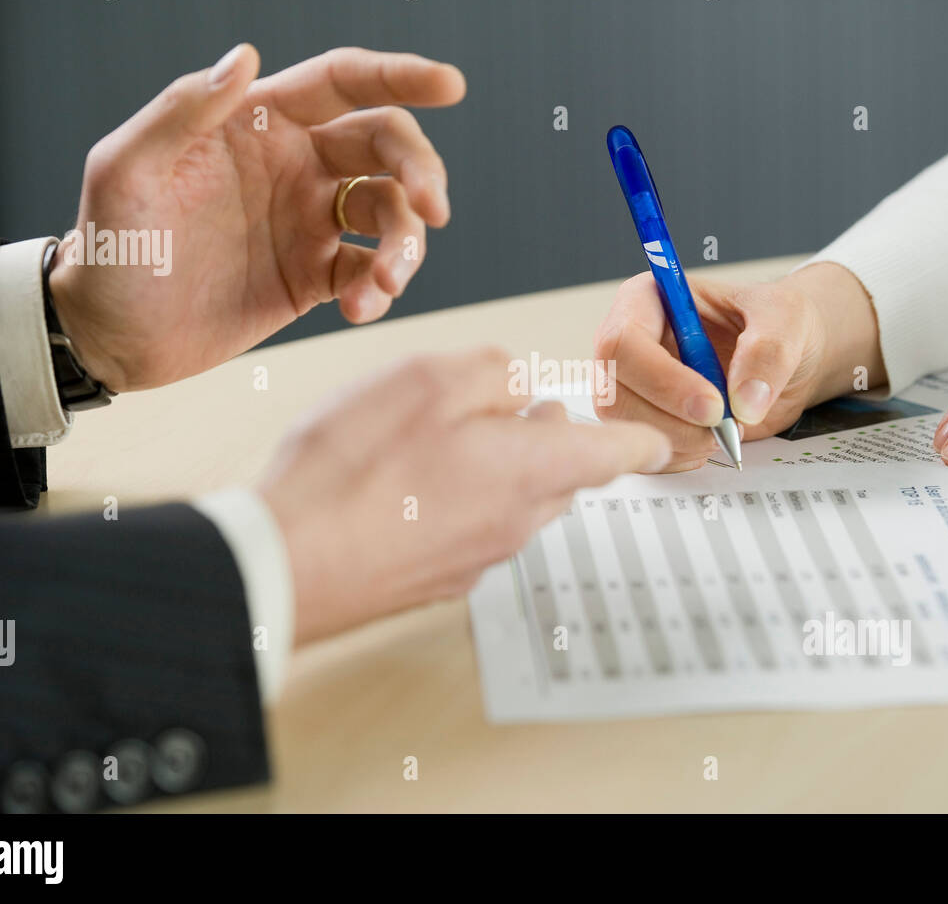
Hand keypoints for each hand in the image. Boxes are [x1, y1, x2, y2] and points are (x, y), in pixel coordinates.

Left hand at [48, 43, 465, 392]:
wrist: (108, 337)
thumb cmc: (107, 247)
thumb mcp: (125, 170)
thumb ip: (182, 110)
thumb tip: (247, 55)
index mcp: (258, 123)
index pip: (343, 82)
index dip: (400, 75)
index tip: (451, 84)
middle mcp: (296, 166)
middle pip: (388, 146)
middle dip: (422, 171)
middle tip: (434, 210)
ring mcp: (309, 223)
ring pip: (392, 213)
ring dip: (407, 245)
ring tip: (384, 284)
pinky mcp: (314, 279)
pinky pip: (371, 274)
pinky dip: (382, 291)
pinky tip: (363, 310)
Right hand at [255, 346, 671, 643]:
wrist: (288, 562)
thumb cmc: (354, 471)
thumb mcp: (429, 380)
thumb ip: (494, 371)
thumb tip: (519, 382)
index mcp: (535, 469)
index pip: (622, 454)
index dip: (645, 433)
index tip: (659, 429)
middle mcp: (519, 522)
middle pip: (566, 474)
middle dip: (555, 436)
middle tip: (531, 405)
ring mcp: (479, 557)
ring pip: (519, 500)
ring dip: (505, 462)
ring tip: (461, 432)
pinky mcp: (438, 577)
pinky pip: (475, 527)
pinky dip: (464, 496)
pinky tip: (414, 477)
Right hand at [592, 262, 884, 470]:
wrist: (791, 356)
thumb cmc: (777, 322)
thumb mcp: (786, 319)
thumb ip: (767, 353)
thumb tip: (743, 400)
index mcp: (648, 300)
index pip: (624, 343)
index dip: (663, 381)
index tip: (713, 406)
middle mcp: (630, 343)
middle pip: (616, 393)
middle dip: (674, 422)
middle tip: (724, 428)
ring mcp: (632, 386)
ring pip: (626, 428)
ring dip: (680, 442)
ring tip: (725, 431)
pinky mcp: (643, 420)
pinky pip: (641, 452)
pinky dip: (681, 457)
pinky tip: (710, 440)